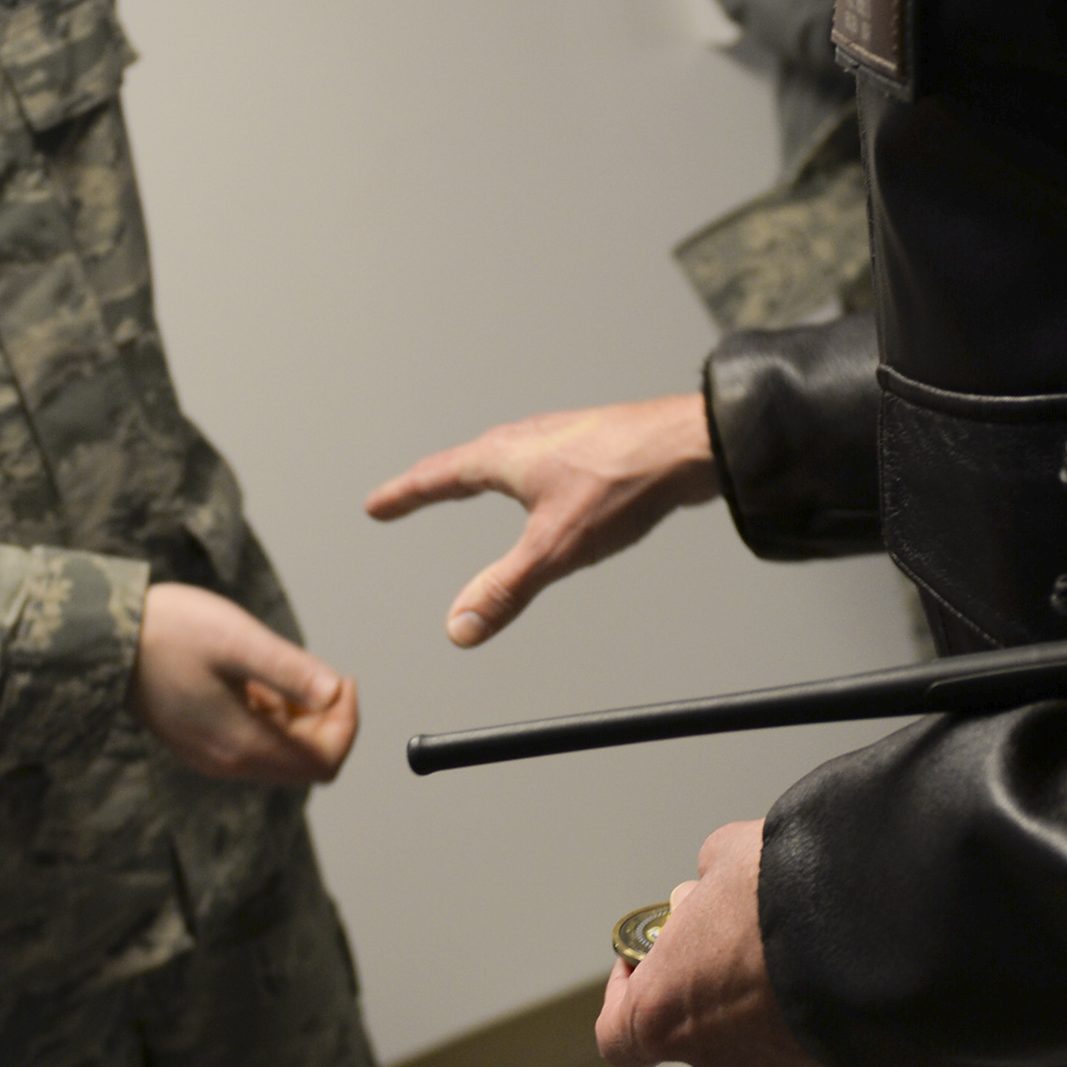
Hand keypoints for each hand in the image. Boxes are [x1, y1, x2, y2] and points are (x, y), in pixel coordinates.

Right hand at [133, 583, 358, 784]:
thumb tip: (335, 692)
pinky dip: (269, 713)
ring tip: (274, 668)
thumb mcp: (238, 641)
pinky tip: (252, 677)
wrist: (102, 636)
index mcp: (241, 744)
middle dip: (325, 720)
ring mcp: (211, 755)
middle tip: (315, 672)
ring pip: (280, 752)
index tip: (340, 680)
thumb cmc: (167, 631)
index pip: (324, 763)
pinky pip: (253, 740)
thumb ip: (291, 671)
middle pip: (305, 763)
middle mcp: (227, 763)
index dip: (346, 723)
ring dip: (297, 716)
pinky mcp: (199, 741)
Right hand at [364, 392, 719, 646]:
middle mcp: (526, 439)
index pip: (436, 477)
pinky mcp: (592, 447)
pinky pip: (537, 462)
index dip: (403, 495)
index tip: (375, 505)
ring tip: (465, 484)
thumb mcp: (556, 548)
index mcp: (504, 455)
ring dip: (476, 473)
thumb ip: (505, 589)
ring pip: (503, 457)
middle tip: (409, 495)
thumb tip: (459, 627)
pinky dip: (517, 476)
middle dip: (433, 482)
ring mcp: (561, 439)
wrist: (690, 445)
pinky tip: (542, 488)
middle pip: (464, 462)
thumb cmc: (624, 483)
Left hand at [596, 819, 872, 1066]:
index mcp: (667, 1019)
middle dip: (720, 1003)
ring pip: (773, 1059)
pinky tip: (853, 986)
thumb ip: (709, 884)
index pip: (619, 1036)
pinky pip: (833, 1062)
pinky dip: (836, 1033)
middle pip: (704, 1048)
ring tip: (809, 968)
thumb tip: (719, 885)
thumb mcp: (727, 857)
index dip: (629, 995)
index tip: (646, 962)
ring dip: (780, 1024)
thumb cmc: (791, 893)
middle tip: (744, 952)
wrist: (892, 921)